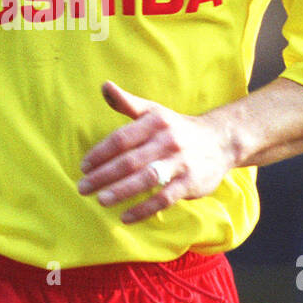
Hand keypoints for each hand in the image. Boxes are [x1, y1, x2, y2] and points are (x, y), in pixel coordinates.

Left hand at [77, 80, 232, 223]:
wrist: (220, 141)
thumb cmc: (176, 128)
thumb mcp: (154, 111)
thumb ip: (127, 103)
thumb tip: (105, 86)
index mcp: (155, 122)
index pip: (121, 139)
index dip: (100, 153)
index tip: (83, 167)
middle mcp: (168, 140)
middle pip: (130, 161)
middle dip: (104, 175)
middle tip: (82, 187)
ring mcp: (180, 162)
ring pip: (146, 179)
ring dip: (121, 191)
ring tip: (101, 200)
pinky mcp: (190, 182)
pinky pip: (164, 198)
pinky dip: (144, 209)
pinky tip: (125, 217)